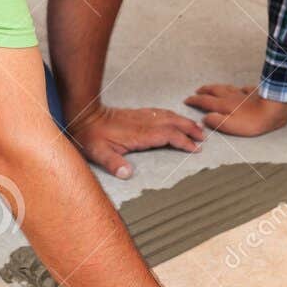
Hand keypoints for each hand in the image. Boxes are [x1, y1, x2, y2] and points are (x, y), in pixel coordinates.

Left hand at [65, 102, 204, 178]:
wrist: (83, 114)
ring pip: (168, 116)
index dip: (184, 141)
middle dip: (190, 129)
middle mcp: (144, 123)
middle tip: (203, 137)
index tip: (195, 148)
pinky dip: (172, 116)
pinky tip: (175, 118)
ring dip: (183, 121)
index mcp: (140, 134)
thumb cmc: (90, 136)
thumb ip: (113, 164)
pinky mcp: (136, 114)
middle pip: (173, 123)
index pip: (168, 135)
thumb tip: (127, 174)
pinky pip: (160, 113)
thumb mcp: (98, 153)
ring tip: (196, 128)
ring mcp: (141, 117)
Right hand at [184, 83, 286, 136]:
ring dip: (216, 87)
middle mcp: (231, 97)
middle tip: (197, 91)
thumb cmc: (253, 120)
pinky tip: (239, 90)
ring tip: (211, 88)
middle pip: (214, 91)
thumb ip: (216, 122)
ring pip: (225, 88)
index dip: (195, 101)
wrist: (274, 108)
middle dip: (204, 91)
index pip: (205, 101)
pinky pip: (242, 89)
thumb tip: (205, 118)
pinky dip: (237, 89)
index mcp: (224, 105)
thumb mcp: (232, 125)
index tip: (187, 100)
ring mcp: (242, 93)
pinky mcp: (254, 93)